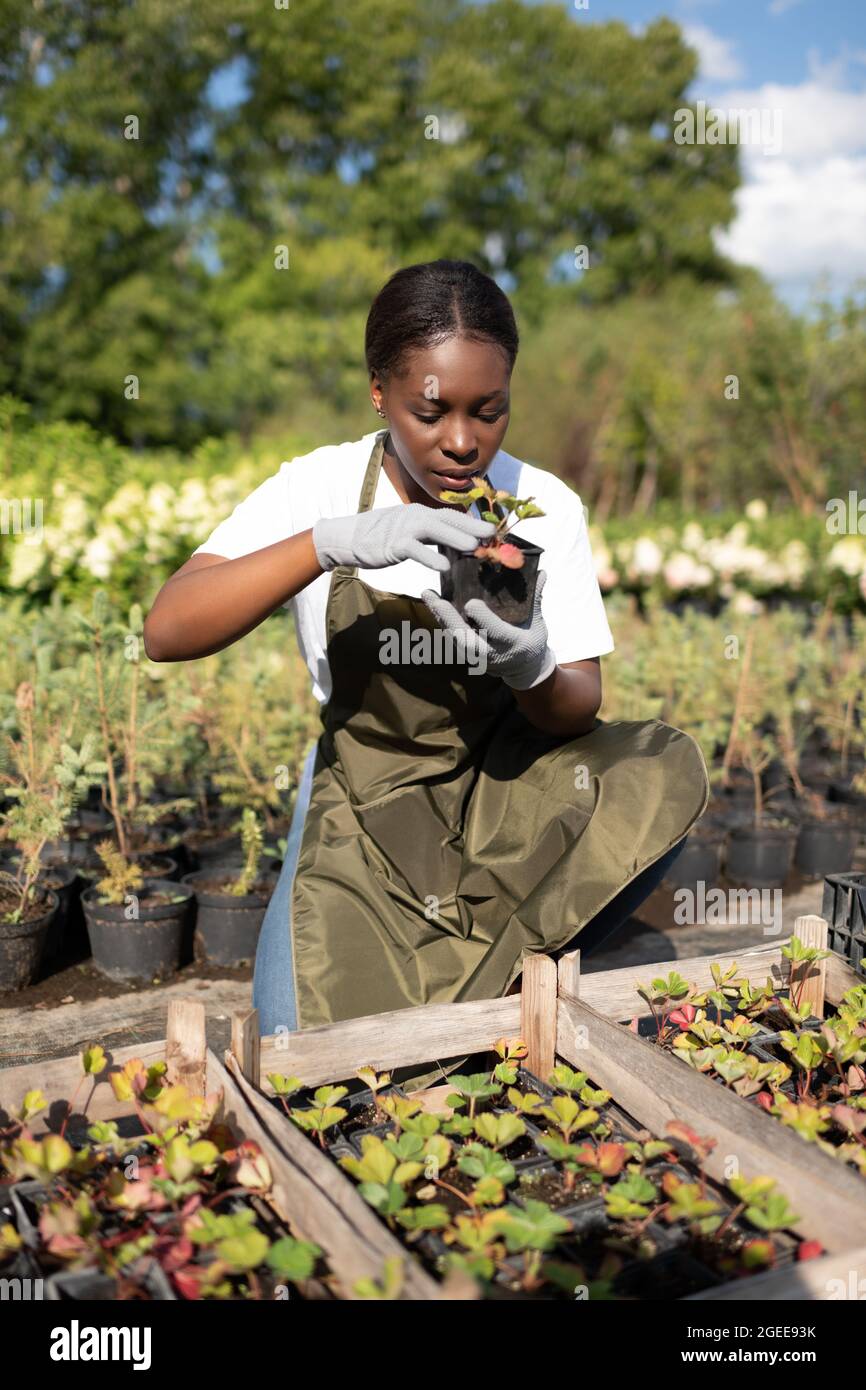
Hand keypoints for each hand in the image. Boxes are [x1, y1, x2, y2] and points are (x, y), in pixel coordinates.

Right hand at [312, 502, 495, 573]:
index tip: (493, 530)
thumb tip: (454, 541)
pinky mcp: (392, 544)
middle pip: (448, 519)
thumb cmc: (381, 536)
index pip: (451, 515)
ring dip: (456, 537)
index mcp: (420, 513)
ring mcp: (403, 529)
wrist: (348, 537)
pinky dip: (430, 556)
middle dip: (472, 528)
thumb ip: (430, 535)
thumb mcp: (408, 531)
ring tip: (475, 548)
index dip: (472, 522)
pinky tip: (444, 566)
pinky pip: (414, 549)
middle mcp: (415, 517)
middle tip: (493, 536)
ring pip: (434, 529)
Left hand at [421, 569, 557, 689]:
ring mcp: (477, 657)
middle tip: (436, 598)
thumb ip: (536, 599)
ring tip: (428, 594)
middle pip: (465, 639)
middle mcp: (492, 653)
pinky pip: (451, 638)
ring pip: (454, 639)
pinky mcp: (467, 656)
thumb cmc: (532, 641)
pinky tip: (433, 603)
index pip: (494, 632)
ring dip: (440, 617)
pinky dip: (441, 621)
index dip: (482, 618)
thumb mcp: (538, 623)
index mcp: (512, 644)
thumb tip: (542, 572)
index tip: (471, 603)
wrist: (524, 670)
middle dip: (449, 619)